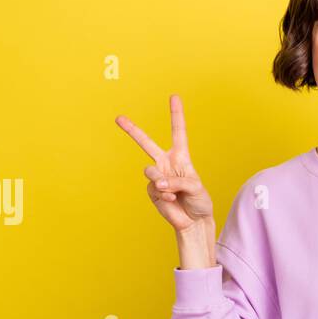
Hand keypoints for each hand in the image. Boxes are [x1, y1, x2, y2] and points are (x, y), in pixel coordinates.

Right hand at [115, 95, 214, 236]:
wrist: (193, 221)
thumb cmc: (199, 201)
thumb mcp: (196, 187)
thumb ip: (178, 182)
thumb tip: (159, 183)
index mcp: (180, 157)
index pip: (178, 132)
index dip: (176, 115)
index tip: (174, 97)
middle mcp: (166, 164)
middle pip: (147, 143)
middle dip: (132, 130)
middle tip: (118, 118)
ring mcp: (157, 177)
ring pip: (150, 171)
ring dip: (162, 182)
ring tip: (172, 193)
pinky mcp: (152, 191)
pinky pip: (153, 188)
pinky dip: (163, 195)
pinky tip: (171, 200)